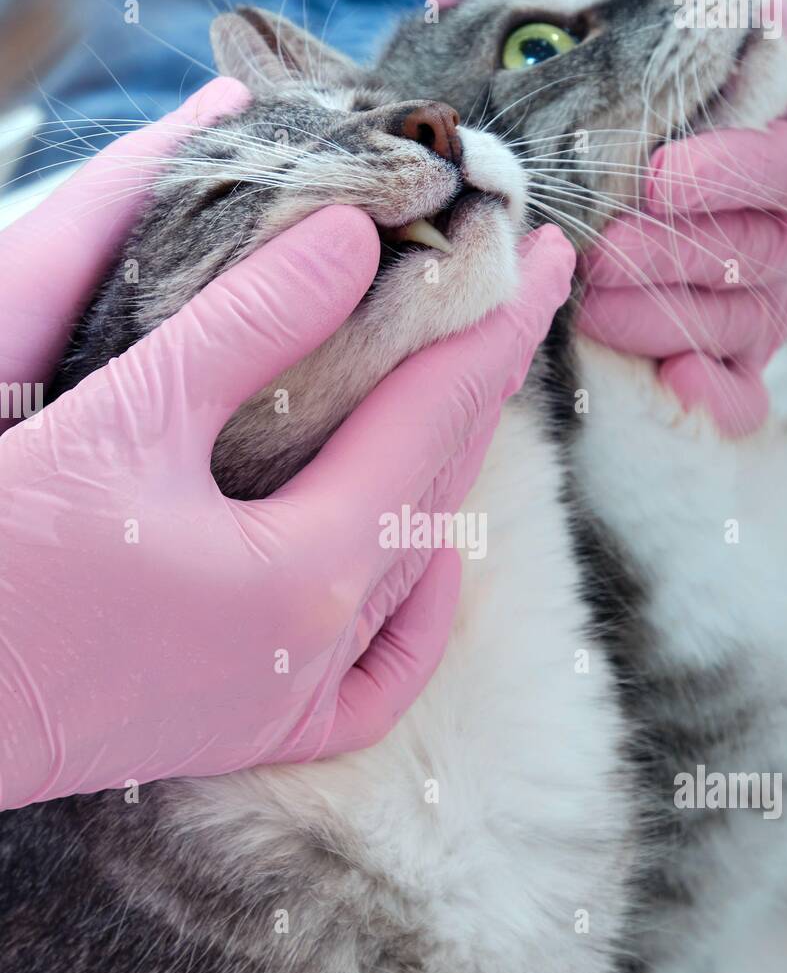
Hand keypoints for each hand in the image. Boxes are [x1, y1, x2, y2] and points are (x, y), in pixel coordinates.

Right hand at [0, 107, 573, 808]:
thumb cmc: (2, 557)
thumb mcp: (124, 415)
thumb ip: (248, 323)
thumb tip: (355, 241)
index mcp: (305, 569)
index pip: (435, 418)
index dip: (496, 324)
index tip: (546, 254)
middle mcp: (320, 648)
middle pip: (438, 488)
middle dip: (483, 384)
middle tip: (517, 299)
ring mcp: (289, 701)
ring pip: (414, 568)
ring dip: (447, 472)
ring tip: (463, 395)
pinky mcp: (251, 731)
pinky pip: (377, 680)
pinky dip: (412, 614)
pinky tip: (416, 566)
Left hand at [581, 2, 786, 434]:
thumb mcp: (779, 48)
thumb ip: (732, 31)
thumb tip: (674, 10)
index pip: (775, 172)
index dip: (720, 176)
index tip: (658, 177)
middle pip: (734, 259)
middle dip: (656, 258)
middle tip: (593, 251)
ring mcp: (782, 300)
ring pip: (719, 325)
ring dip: (648, 322)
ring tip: (582, 306)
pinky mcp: (759, 345)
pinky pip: (743, 388)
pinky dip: (711, 398)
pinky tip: (668, 385)